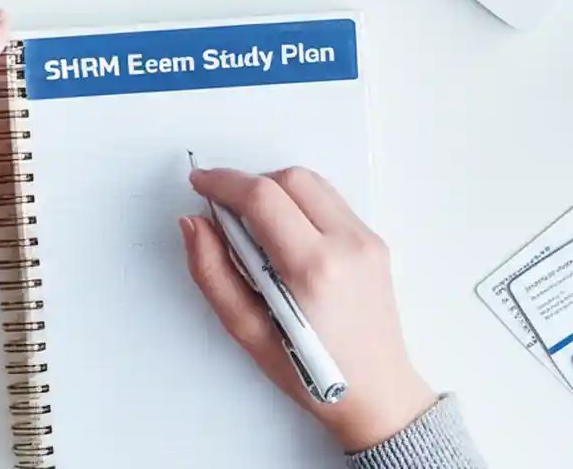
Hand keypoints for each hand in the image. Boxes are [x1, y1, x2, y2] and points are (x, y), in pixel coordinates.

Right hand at [182, 167, 436, 452]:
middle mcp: (346, 245)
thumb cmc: (313, 375)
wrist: (377, 393)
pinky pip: (331, 202)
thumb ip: (213, 272)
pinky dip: (301, 204)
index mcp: (313, 269)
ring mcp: (367, 240)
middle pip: (289, 179)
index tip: (201, 183)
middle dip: (249, 184)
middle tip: (224, 209)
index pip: (262, 198)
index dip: (223, 182)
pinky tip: (286, 235)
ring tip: (254, 224)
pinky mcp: (375, 242)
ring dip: (276, 190)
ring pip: (313, 184)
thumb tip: (194, 224)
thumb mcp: (248, 332)